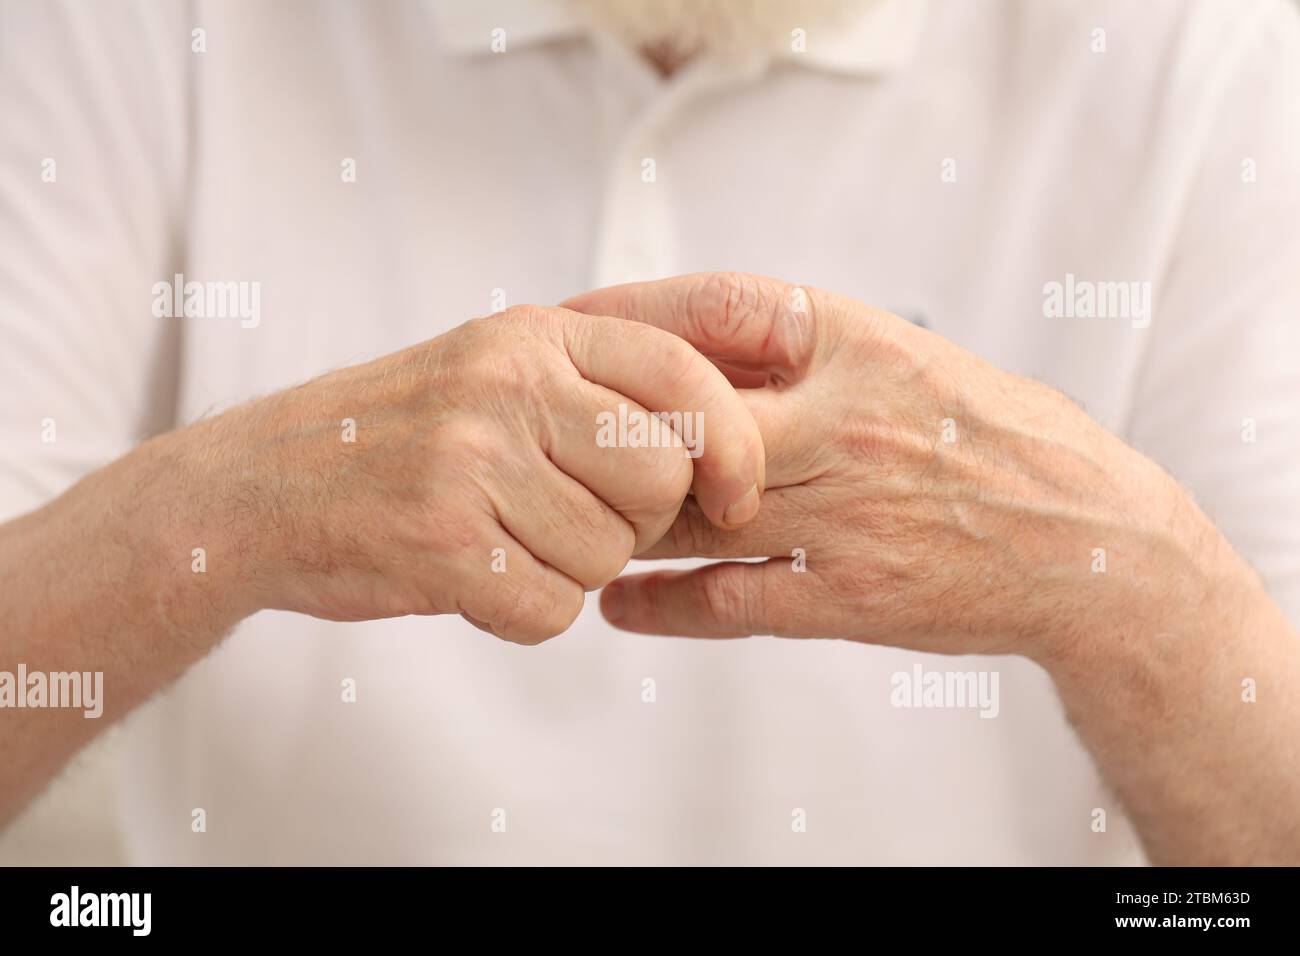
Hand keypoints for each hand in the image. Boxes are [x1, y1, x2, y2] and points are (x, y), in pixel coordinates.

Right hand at [176, 305, 764, 642]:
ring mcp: (469, 460)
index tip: (736, 494)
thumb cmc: (401, 433)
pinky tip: (474, 577)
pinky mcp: (440, 542)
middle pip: (661, 479)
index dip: (732, 443)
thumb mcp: (496, 364)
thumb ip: (600, 378)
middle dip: (637, 521)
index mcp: (532, 335)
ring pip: (609, 556)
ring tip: (504, 539)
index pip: (681, 374)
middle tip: (572, 517)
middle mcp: (506, 384)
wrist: (261, 486)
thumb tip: (729, 425)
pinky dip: (523, 611)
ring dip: (570, 570)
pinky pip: (552, 610)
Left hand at [566, 273, 1202, 661]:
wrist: (1089, 542)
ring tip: (561, 519)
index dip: (632, 312)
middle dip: (603, 420)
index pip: (720, 307)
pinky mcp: (852, 598)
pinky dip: (661, 606)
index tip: (568, 320)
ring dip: (615, 518)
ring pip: (690, 512)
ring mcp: (845, 514)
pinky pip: (729, 602)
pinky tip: (616, 604)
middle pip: (686, 417)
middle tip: (534, 426)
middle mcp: (845, 421)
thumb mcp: (908, 360)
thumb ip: (808, 348)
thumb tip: (698, 336)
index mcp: (860, 347)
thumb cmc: (991, 440)